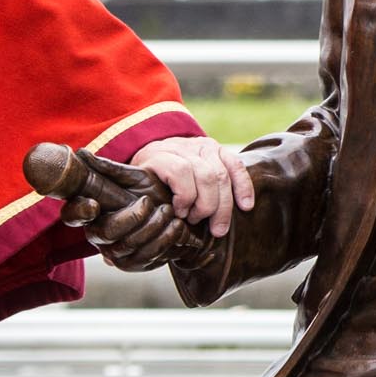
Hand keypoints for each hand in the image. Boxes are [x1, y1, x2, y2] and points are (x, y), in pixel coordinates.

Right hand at [49, 152, 190, 270]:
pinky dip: (166, 239)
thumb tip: (82, 154)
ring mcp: (114, 253)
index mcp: (90, 211)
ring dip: (153, 226)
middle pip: (106, 233)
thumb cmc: (150, 193)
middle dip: (132, 217)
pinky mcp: (134, 264)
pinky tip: (176, 226)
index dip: (79, 211)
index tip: (93, 205)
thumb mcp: (133, 178)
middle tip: (149, 202)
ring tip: (168, 211)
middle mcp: (97, 234)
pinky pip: (148, 257)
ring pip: (129, 245)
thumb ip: (110, 169)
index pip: (72, 214)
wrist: (178, 216)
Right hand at [132, 138, 256, 239]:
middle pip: (221, 176)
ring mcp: (180, 149)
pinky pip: (182, 174)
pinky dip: (185, 196)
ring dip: (203, 204)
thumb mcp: (193, 183)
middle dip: (223, 207)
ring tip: (193, 219)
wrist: (129, 170)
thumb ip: (211, 189)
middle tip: (217, 229)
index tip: (246, 208)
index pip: (235, 165)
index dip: (244, 187)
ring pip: (206, 176)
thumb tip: (234, 214)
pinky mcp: (160, 156)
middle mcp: (198, 147)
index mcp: (211, 151)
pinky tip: (179, 209)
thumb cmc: (165, 183)